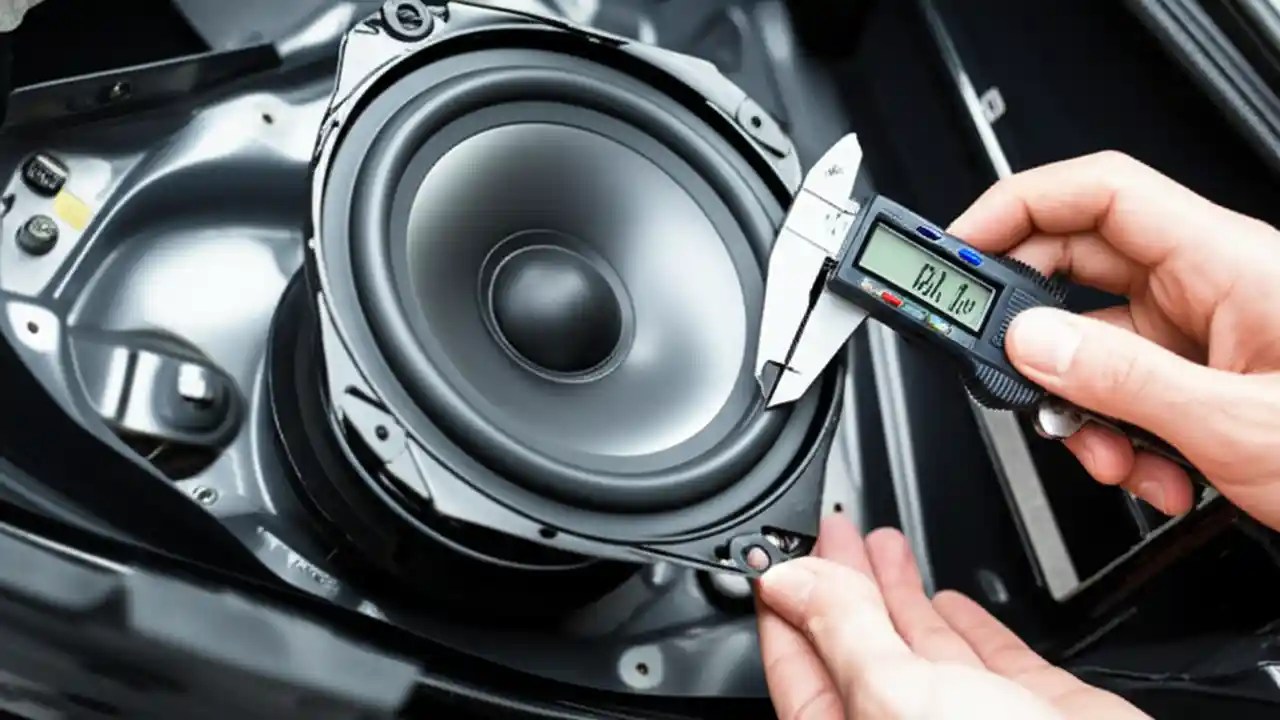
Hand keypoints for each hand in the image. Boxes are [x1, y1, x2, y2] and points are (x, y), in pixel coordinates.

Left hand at [757, 516, 1148, 718]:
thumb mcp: (896, 695)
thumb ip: (841, 631)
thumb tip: (787, 583)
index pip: (801, 669)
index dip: (789, 607)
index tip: (780, 559)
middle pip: (860, 649)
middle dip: (846, 584)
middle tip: (834, 536)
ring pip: (922, 649)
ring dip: (900, 592)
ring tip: (881, 544)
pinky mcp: (1037, 715)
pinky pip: (989, 662)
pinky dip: (969, 624)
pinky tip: (950, 599)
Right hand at [950, 152, 1279, 528]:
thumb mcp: (1233, 422)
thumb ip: (1119, 379)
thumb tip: (1030, 344)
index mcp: (1222, 261)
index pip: (1095, 195)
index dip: (1015, 207)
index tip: (957, 249)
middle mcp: (1207, 286)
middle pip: (1077, 274)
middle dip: (1035, 336)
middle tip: (1007, 374)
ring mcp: (1201, 333)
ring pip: (1091, 345)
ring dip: (1080, 407)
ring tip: (1108, 454)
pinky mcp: (1199, 376)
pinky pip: (1122, 389)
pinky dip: (1115, 434)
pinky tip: (1150, 471)